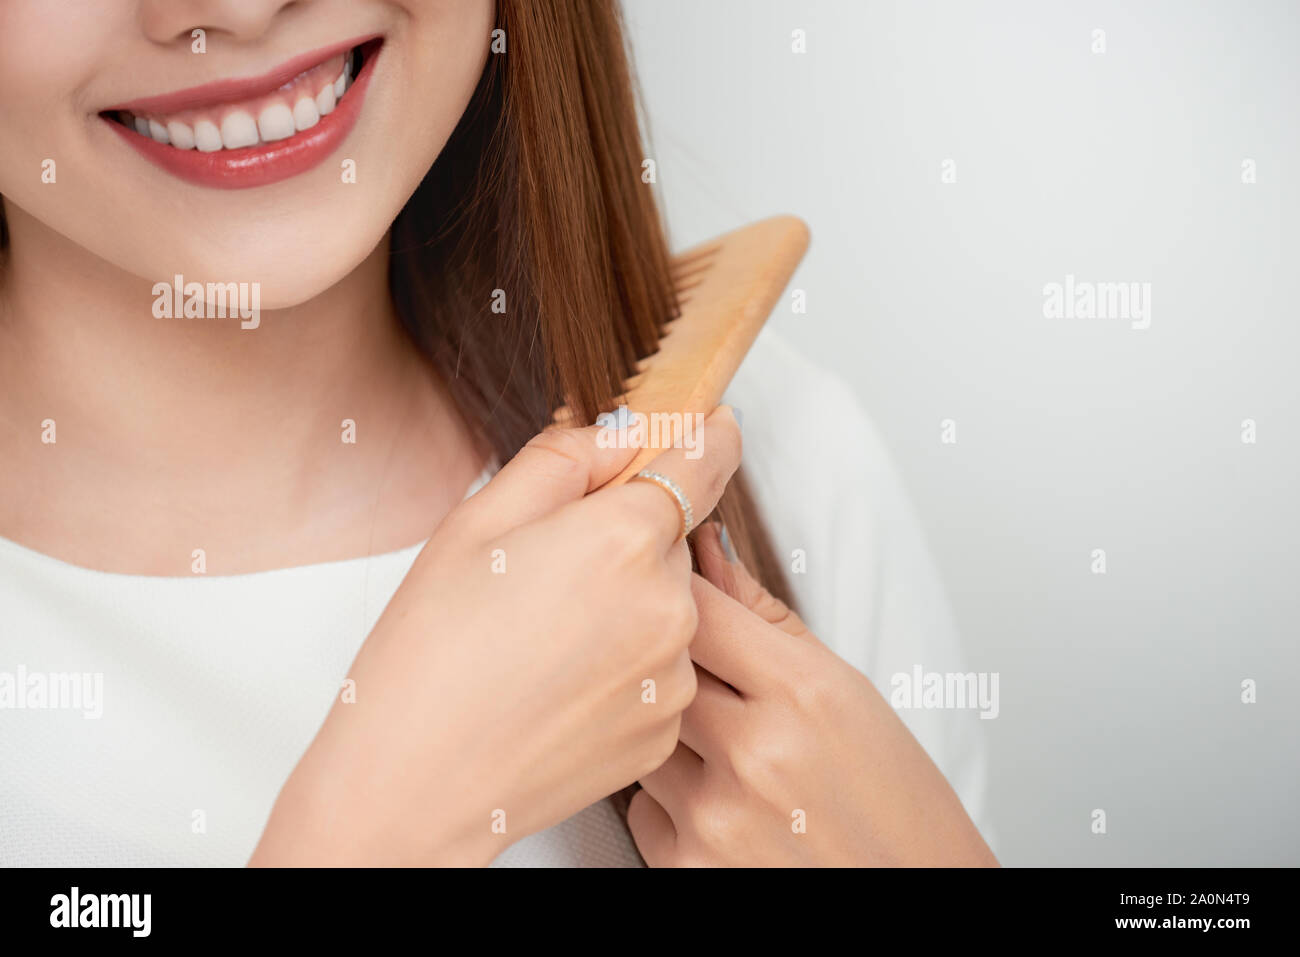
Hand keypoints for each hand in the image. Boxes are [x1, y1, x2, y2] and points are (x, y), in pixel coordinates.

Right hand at [250, 407, 742, 865]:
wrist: (415, 780)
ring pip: (667, 608)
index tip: (715, 424)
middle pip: (673, 541)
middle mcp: (668, 605)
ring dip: (627, 606)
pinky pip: (659, 669)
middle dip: (628, 541)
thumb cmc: (432, 650)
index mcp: (625, 538)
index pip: (700, 462)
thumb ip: (564, 458)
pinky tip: (560, 681)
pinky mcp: (663, 727)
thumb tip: (619, 433)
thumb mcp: (479, 520)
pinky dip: (624, 665)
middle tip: (550, 573)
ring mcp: (672, 674)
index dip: (708, 437)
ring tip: (545, 639)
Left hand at [628, 523, 997, 866]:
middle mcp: (756, 752)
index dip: (676, 592)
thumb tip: (706, 552)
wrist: (913, 893)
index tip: (669, 586)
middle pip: (657, 668)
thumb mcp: (847, 691)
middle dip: (664, 662)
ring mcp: (718, 816)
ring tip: (717, 743)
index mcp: (805, 692)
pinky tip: (716, 798)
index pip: (697, 608)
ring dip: (664, 732)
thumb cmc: (892, 799)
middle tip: (690, 669)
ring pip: (642, 736)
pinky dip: (664, 799)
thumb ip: (765, 619)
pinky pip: (639, 807)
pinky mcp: (689, 868)